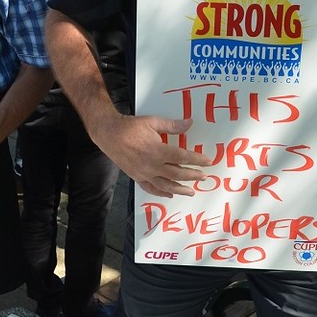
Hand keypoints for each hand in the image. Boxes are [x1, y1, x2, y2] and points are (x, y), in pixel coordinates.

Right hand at [93, 113, 210, 197]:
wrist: (109, 134)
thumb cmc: (130, 127)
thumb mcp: (152, 122)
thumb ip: (172, 125)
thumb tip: (189, 123)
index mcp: (157, 150)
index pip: (182, 157)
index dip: (196, 160)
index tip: (207, 161)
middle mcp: (151, 165)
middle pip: (177, 174)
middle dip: (192, 176)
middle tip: (203, 177)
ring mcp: (144, 173)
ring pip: (165, 185)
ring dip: (180, 189)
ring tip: (191, 192)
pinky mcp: (136, 177)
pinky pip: (151, 188)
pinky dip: (161, 192)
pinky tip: (169, 194)